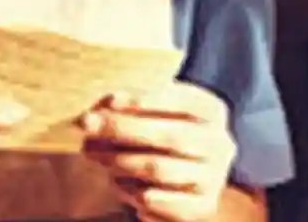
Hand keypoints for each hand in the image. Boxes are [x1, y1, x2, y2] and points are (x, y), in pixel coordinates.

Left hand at [81, 82, 236, 221]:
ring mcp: (213, 178)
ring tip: (94, 153)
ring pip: (160, 169)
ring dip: (120, 161)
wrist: (188, 175)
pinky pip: (158, 201)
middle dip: (123, 129)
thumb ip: (130, 106)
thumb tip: (95, 113)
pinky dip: (131, 191)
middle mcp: (220, 144)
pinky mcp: (201, 207)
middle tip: (88, 124)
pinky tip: (116, 182)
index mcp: (212, 111)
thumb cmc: (161, 131)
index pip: (182, 101)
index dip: (146, 100)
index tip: (111, 100)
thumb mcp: (153, 111)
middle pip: (169, 136)